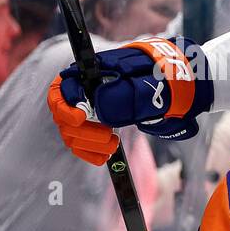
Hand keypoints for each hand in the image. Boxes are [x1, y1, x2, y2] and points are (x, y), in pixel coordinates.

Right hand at [47, 37, 212, 164]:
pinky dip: (90, 153)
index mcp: (88, 76)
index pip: (59, 91)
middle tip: (109, 137)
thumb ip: (125, 93)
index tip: (83, 118)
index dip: (66, 107)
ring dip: (89, 144)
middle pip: (62, 117)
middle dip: (84, 132)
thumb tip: (103, 107)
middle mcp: (82, 94)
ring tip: (113, 145)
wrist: (170, 85)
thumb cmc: (156, 77)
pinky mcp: (93, 128)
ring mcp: (86, 112)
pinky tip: (107, 155)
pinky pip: (80, 144)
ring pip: (71, 134)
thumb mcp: (146, 81)